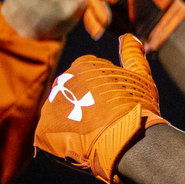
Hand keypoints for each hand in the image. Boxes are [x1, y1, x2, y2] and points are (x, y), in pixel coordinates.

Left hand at [35, 34, 166, 183]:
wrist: (127, 140)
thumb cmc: (137, 107)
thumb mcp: (141, 76)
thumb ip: (132, 55)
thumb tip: (129, 37)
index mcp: (82, 66)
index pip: (89, 76)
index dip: (103, 93)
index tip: (115, 105)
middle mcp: (62, 82)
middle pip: (73, 95)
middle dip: (86, 107)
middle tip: (105, 123)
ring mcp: (50, 107)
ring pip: (62, 116)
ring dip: (74, 125)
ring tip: (94, 137)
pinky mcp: (43, 132)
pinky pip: (52, 137)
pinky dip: (64, 143)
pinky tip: (82, 147)